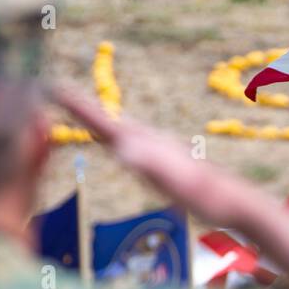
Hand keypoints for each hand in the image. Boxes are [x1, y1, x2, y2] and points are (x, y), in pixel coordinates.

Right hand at [49, 85, 232, 228]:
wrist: (235, 201)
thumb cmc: (205, 196)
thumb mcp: (175, 183)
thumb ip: (149, 164)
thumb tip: (121, 147)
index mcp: (146, 144)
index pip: (104, 122)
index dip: (77, 107)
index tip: (53, 87)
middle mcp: (151, 141)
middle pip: (108, 120)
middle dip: (81, 108)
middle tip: (56, 93)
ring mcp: (159, 151)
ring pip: (122, 129)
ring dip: (98, 120)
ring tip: (80, 112)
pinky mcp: (166, 162)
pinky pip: (133, 144)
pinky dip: (117, 136)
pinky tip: (121, 142)